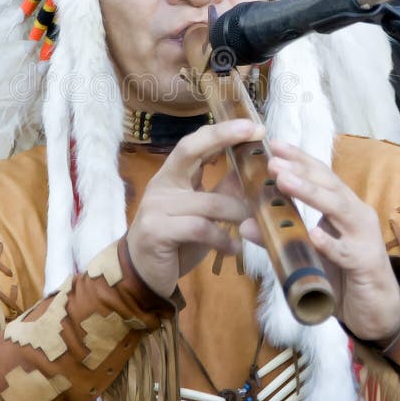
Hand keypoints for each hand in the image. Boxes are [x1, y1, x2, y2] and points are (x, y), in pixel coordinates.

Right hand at [126, 119, 262, 298]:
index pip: (194, 143)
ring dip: (238, 212)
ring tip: (253, 222)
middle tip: (257, 138)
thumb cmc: (175, 241)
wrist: (141, 275)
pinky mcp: (156, 231)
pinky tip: (233, 249)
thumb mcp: (203, 214)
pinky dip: (223, 238)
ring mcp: (156, 207)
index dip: (222, 132)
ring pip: (208, 201)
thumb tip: (252, 171)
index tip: (252, 126)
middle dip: (224, 138)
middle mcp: (162, 184)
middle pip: (190, 151)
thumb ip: (223, 192)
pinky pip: (200, 228)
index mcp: (172, 175)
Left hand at [243, 140, 399, 341]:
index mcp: (342, 206)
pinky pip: (346, 252)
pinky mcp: (366, 264)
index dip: (298, 158)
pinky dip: (330, 243)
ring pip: (338, 209)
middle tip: (272, 160)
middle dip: (301, 169)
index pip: (320, 175)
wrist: (377, 311)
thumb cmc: (341, 274)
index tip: (273, 144)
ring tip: (284, 182)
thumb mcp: (307, 252)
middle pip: (329, 184)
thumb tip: (245, 224)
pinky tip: (314, 235)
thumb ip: (279, 237)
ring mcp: (364, 238)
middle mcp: (356, 215)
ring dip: (310, 193)